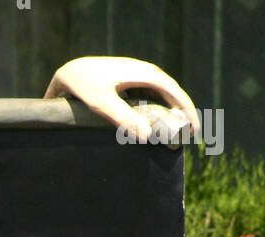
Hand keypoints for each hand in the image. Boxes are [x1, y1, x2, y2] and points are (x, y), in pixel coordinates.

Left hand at [44, 56, 198, 141]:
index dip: (186, 110)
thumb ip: (123, 118)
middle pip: (172, 92)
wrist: (70, 71)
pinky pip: (153, 95)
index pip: (174, 91)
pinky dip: (160, 109)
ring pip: (164, 94)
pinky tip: (159, 124)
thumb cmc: (84, 87)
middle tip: (190, 137)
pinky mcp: (132, 82)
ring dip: (173, 112)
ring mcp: (139, 75)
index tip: (194, 130)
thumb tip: (146, 137)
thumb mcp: (102, 104)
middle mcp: (145, 71)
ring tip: (178, 133)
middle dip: (184, 113)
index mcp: (145, 74)